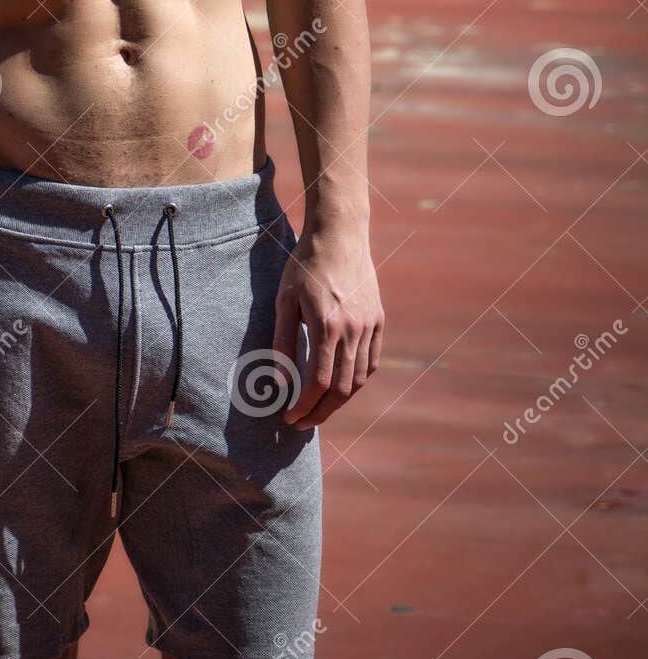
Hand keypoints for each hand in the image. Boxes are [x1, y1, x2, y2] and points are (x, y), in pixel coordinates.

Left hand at [273, 219, 383, 429]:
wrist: (340, 235)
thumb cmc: (304, 265)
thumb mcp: (284, 300)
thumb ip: (283, 342)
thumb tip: (280, 382)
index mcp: (327, 326)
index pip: (318, 382)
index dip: (304, 406)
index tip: (289, 418)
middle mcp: (353, 330)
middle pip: (341, 389)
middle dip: (320, 412)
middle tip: (301, 423)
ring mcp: (369, 326)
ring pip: (358, 379)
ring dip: (339, 401)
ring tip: (319, 409)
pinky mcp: (378, 320)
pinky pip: (371, 361)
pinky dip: (357, 381)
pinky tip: (341, 387)